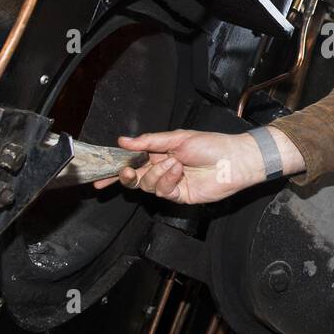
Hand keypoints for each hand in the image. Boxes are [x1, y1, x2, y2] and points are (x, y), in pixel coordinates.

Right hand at [92, 126, 303, 204]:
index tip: (100, 175)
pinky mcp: (179, 196)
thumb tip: (123, 141)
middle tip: (125, 172)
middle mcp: (162, 169)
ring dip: (157, 174)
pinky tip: (178, 171)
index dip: (115, 169)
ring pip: (147, 185)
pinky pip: (163, 192)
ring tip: (174, 163)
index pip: (132, 162)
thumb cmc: (210, 144)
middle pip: (134, 179)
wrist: (233, 160)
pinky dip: (167, 181)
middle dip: (125, 177)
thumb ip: (148, 142)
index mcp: (159, 153)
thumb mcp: (176, 138)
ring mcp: (170, 184)